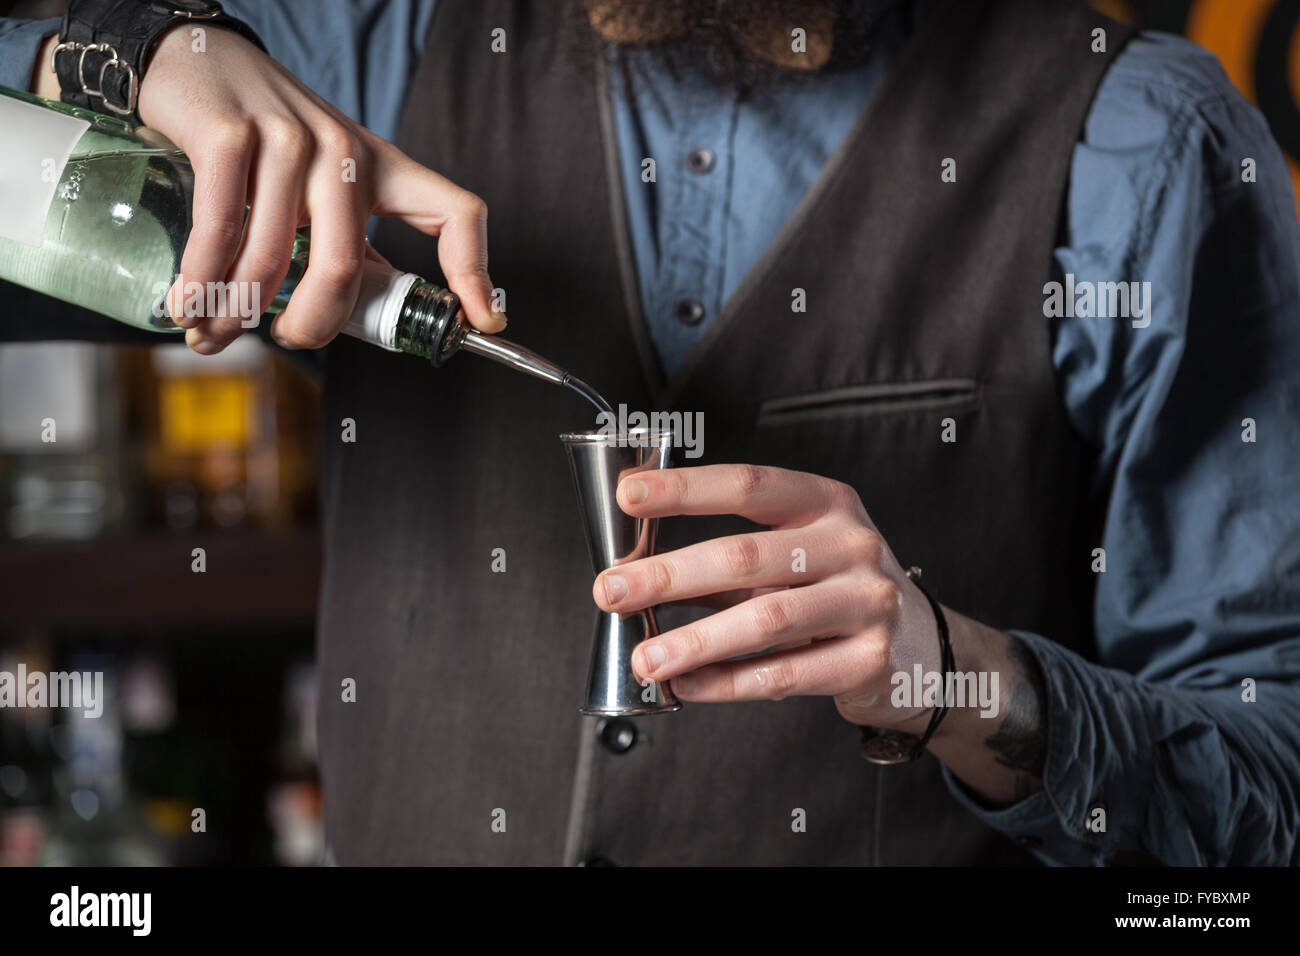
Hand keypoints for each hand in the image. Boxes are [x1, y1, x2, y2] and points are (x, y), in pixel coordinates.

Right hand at [125, 25, 503, 352]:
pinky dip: (203, 281)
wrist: (198, 58)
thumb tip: (371, 312)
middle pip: (345, 267)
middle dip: (314, 325)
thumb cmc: (267, 137)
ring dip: (236, 313)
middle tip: (290, 340)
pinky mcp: (230, 135)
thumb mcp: (326, 183)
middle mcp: (345, 152)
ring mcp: (289, 139)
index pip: (456, 212)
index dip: (475, 272)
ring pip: (274, 259)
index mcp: (383, 168)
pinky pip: (222, 231)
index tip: (484, 320)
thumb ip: (349, 239)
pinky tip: (189, 304)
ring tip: (212, 333)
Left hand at [592, 464, 941, 728]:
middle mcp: (852, 544)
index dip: (686, 489)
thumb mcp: (798, 552)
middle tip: (611, 591)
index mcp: (827, 502)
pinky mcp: (868, 661)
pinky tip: (690, 685)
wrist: (922, 649)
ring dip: (693, 640)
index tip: (630, 496)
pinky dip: (728, 683)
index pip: (750, 485)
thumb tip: (638, 569)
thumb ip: (731, 556)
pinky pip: (784, 675)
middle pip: (746, 555)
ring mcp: (867, 602)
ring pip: (764, 620)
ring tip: (646, 656)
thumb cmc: (837, 588)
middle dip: (668, 575)